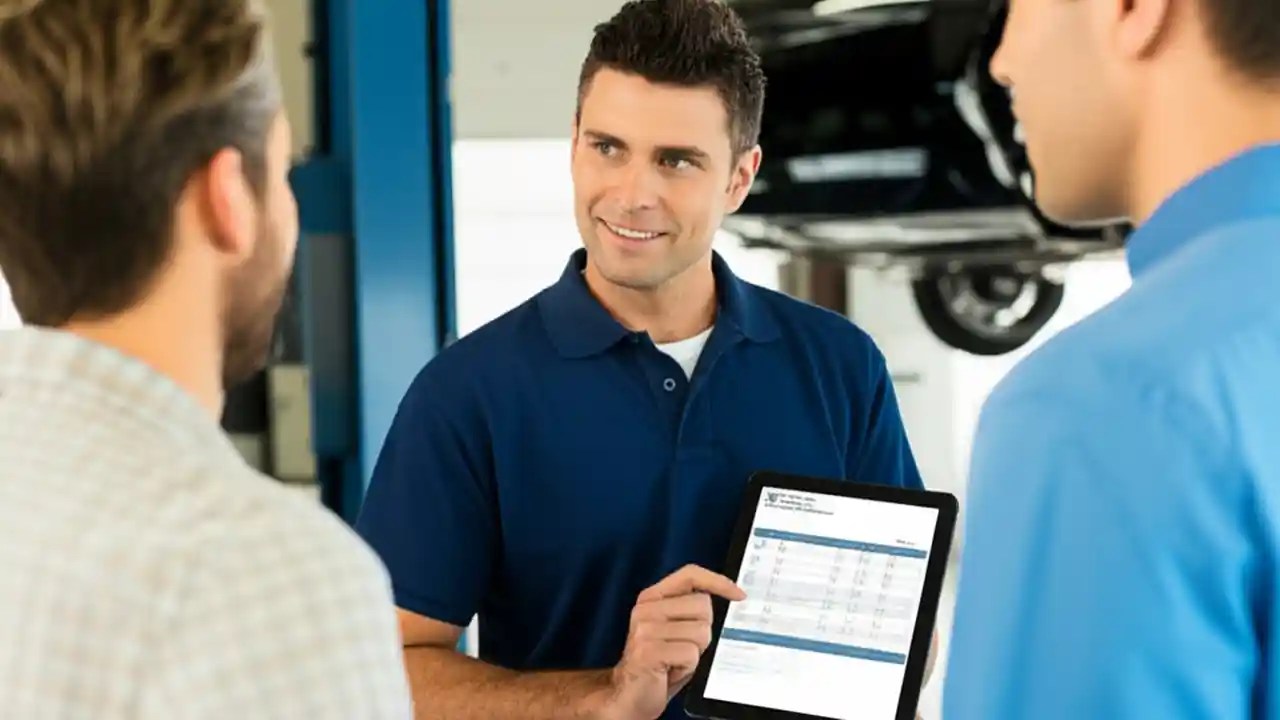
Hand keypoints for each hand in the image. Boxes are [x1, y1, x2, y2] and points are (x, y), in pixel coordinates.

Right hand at [603, 565, 745, 719]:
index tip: (738, 594)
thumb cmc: (659, 663)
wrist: (628, 695)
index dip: (717, 581)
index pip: (690, 575)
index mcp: (652, 598)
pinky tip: (671, 670)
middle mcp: (646, 609)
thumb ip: (690, 610)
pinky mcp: (648, 651)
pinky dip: (688, 667)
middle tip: (683, 647)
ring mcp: (645, 629)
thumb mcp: (675, 629)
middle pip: (703, 606)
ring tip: (675, 660)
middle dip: (703, 631)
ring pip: (701, 632)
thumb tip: (729, 596)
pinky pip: (691, 654)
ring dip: (695, 652)